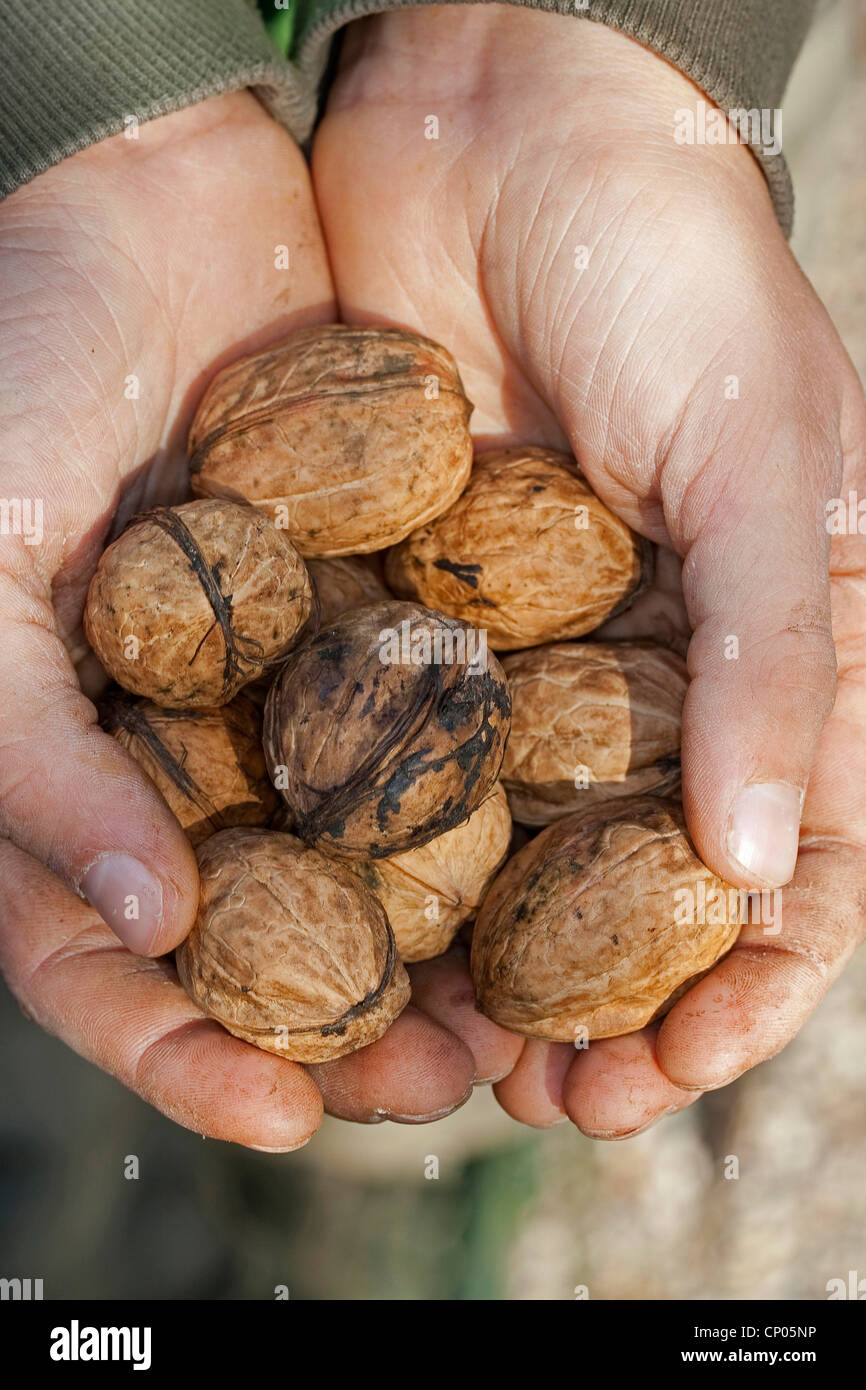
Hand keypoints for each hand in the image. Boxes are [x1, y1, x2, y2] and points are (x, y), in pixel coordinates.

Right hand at [0, 92, 518, 1148]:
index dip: (172, 1048)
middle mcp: (177, 740)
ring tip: (502, 1022)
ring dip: (423, 948)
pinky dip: (473, 805)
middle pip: (252, 933)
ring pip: (354, 855)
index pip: (103, 949)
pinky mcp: (373, 614)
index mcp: (64, 758)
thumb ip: (26, 753)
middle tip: (426, 1087)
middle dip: (329, 1027)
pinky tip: (535, 865)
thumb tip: (140, 920)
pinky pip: (429, 729)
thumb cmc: (15, 366)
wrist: (147, 196)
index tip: (270, 1113)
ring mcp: (279, 682)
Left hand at [313, 7, 865, 1133]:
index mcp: (772, 647)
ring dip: (493, 965)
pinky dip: (393, 852)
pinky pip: (404, 757)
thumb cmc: (675, 266)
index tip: (687, 1066)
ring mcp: (528, 656)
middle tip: (554, 1102)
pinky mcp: (412, 615)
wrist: (502, 126)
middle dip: (609, 1008)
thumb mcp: (761, 448)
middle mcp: (651, 674)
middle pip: (640, 889)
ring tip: (448, 1060)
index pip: (797, 858)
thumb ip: (777, 653)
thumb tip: (768, 861)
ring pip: (517, 853)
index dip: (754, 982)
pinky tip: (363, 926)